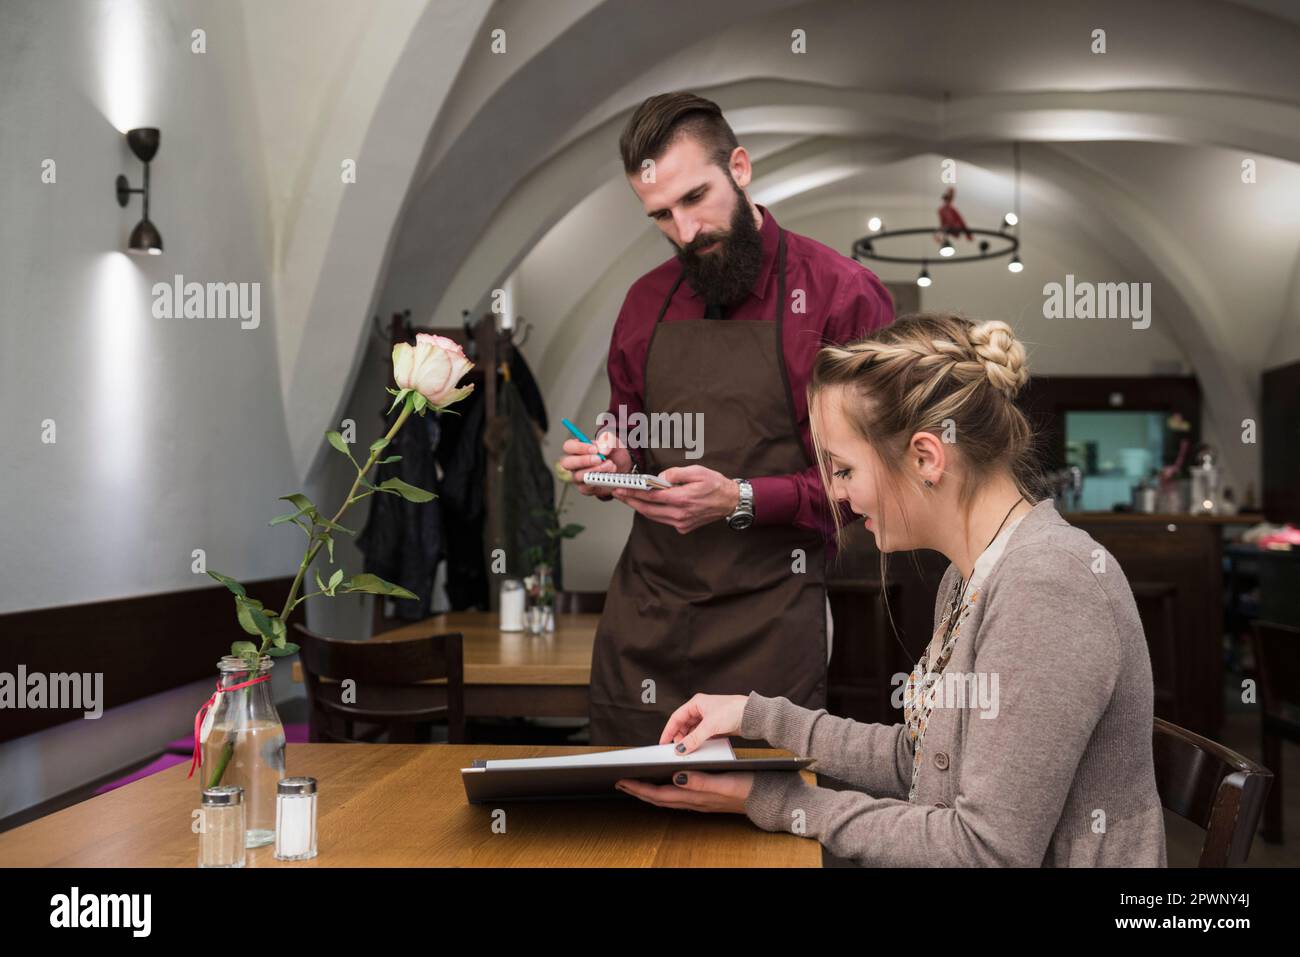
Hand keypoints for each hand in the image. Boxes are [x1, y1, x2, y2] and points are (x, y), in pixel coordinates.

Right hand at [560, 431, 632, 498]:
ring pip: (577, 476)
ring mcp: (577, 476)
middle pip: (566, 463)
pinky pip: (586, 488)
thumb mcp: (613, 442)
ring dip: (594, 471)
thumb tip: (602, 450)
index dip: (579, 448)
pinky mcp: (584, 488)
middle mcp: (574, 463)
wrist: (622, 468)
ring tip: (609, 466)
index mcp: (577, 448)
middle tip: (599, 459)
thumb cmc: (612, 453)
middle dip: (583, 461)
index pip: (569, 446)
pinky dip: (597, 482)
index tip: (595, 449)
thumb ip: (608, 441)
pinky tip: (607, 476)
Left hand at [610, 465, 740, 532]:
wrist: (730, 502)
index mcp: (681, 499)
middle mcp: (679, 514)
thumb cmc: (715, 484)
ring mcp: (681, 523)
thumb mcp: (697, 471)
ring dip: (639, 507)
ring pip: (653, 516)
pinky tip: (646, 505)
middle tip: (618, 493)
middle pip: (648, 509)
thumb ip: (675, 473)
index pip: (651, 496)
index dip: (633, 492)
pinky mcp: (683, 527)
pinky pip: (663, 519)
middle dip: (630, 501)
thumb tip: (659, 478)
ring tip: (628, 498)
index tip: (621, 488)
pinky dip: (652, 512)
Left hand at [615, 770, 752, 813]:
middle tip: (621, 782)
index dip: (639, 788)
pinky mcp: (706, 798)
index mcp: (695, 796)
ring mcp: (700, 801)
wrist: (766, 798)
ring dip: (650, 791)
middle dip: (638, 791)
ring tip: (636, 783)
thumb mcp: (724, 781)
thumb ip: (700, 781)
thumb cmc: (747, 788)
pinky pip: (678, 797)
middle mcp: (695, 801)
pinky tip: (664, 784)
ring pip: (667, 799)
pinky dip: (665, 791)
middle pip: (659, 798)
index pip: (659, 794)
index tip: (622, 781)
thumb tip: (676, 778)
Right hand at [659, 693, 749, 751]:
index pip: (676, 717)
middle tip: (677, 749)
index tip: (663, 743)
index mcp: (697, 703)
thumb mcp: (709, 726)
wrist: (753, 715)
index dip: (669, 730)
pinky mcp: (717, 726)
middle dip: (679, 737)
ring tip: (687, 750)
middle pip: (684, 725)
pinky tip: (698, 749)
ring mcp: (710, 718)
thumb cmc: (733, 710)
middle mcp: (702, 709)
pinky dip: (699, 742)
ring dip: (690, 740)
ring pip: (694, 731)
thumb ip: (693, 739)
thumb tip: (681, 748)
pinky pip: (703, 735)